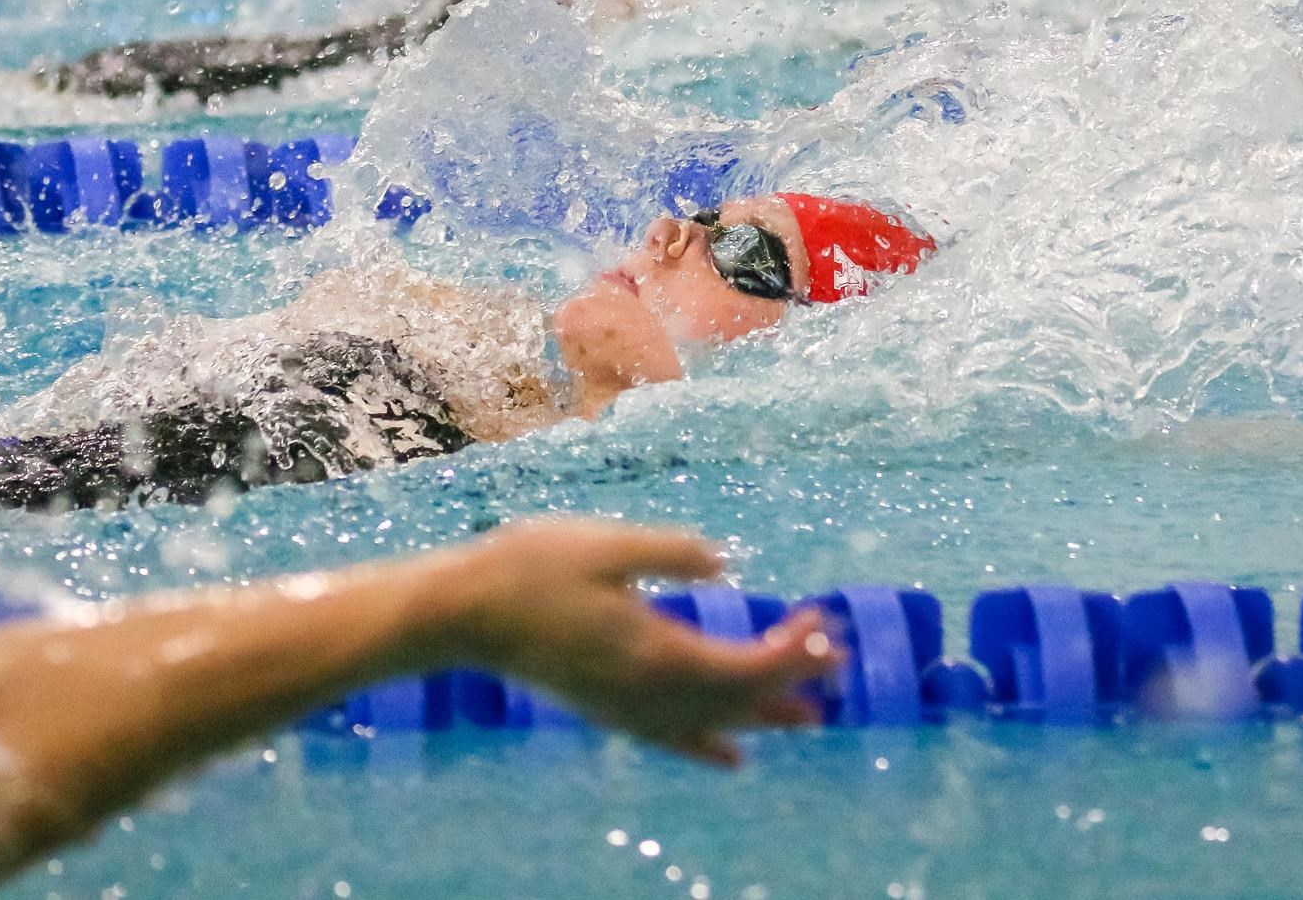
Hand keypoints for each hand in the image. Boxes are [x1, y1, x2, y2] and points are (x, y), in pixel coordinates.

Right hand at [443, 516, 839, 765]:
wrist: (462, 614)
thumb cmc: (530, 568)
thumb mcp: (608, 544)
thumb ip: (673, 553)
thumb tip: (725, 565)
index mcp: (659, 651)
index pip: (749, 666)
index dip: (796, 651)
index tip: (825, 621)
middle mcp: (650, 693)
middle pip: (740, 698)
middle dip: (794, 679)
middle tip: (839, 658)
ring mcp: (627, 708)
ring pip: (714, 724)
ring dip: (765, 716)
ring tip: (813, 716)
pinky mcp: (607, 711)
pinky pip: (672, 740)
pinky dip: (709, 749)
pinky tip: (735, 758)